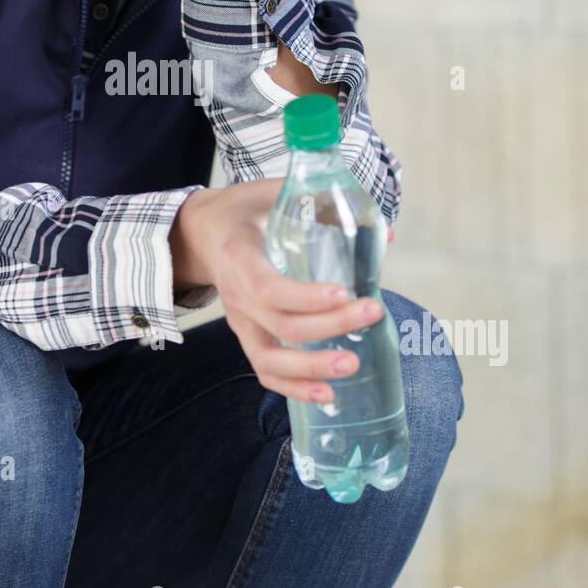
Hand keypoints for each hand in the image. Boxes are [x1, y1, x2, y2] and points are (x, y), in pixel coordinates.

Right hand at [170, 179, 385, 403]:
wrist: (200, 234)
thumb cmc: (242, 211)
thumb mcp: (272, 193)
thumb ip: (324, 204)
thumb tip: (387, 232)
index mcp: (240, 257)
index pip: (269, 289)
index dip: (306, 298)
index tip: (345, 291)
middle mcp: (236, 296)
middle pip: (280, 325)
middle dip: (329, 326)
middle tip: (372, 312)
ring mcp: (240, 321)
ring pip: (269, 359)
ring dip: (311, 368)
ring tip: (352, 364)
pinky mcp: (246, 335)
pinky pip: (265, 371)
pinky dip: (294, 388)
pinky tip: (328, 395)